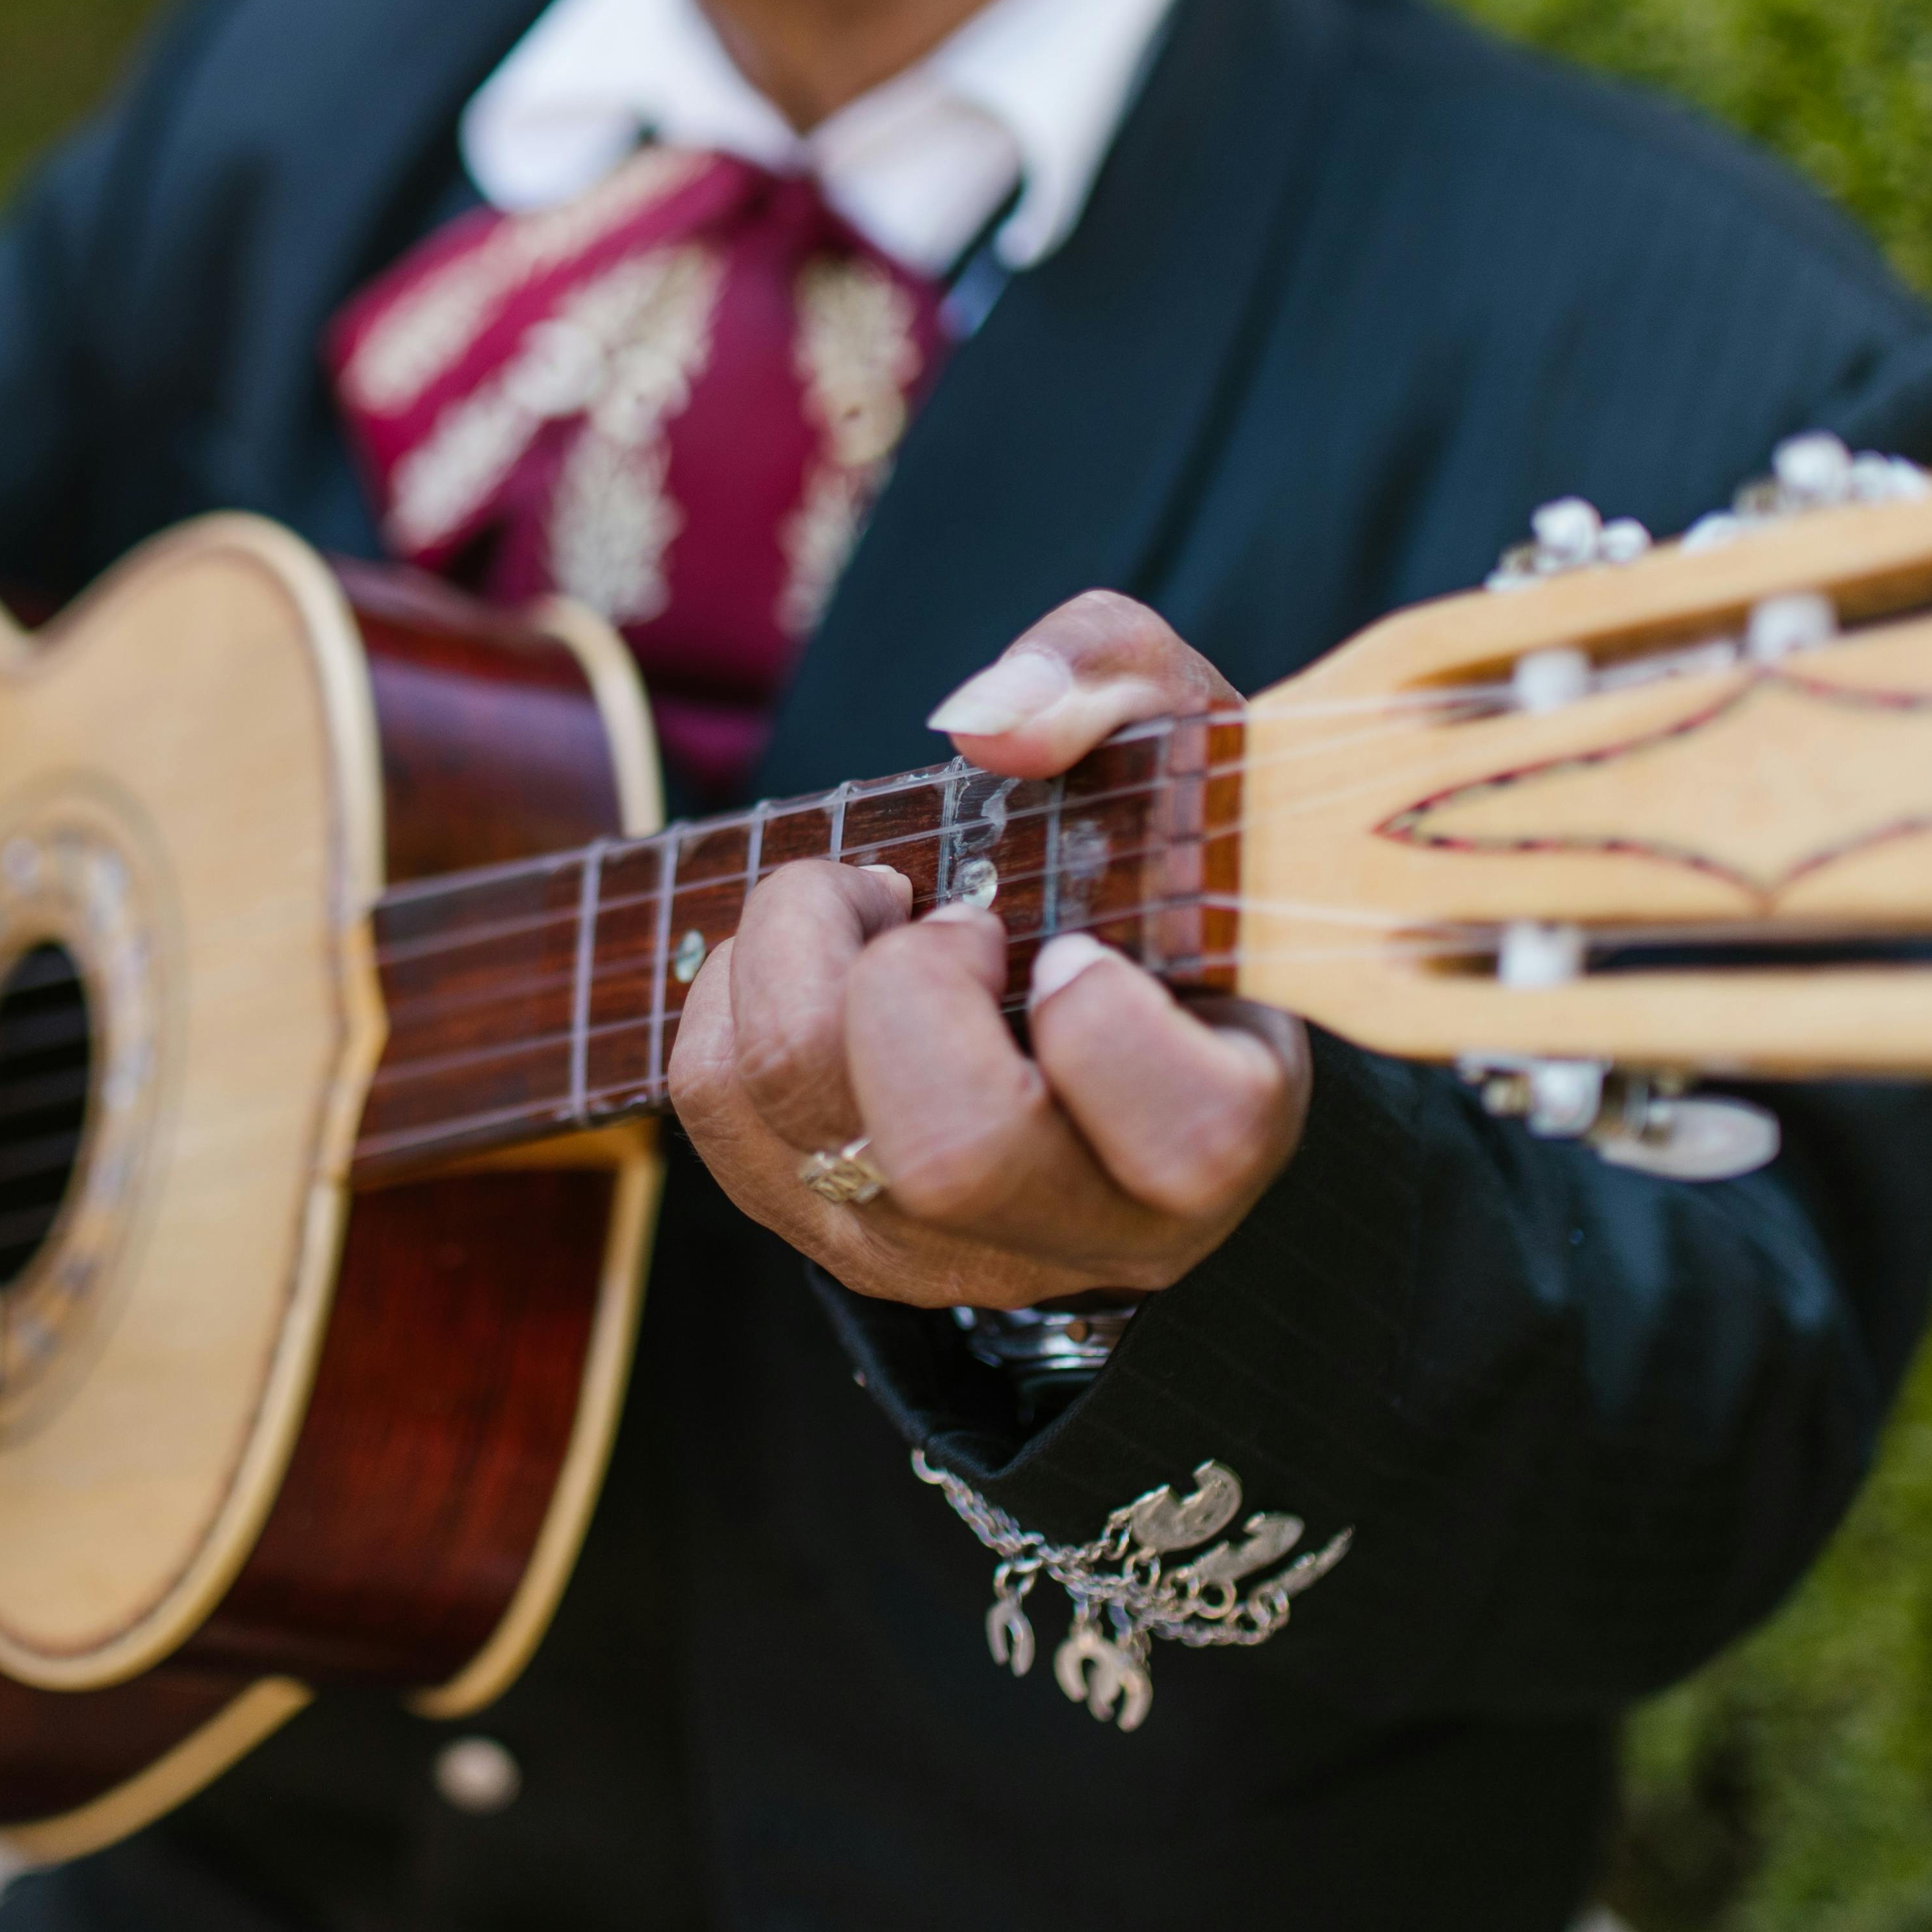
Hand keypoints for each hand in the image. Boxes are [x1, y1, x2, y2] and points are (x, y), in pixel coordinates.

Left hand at [666, 594, 1310, 1310]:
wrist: (1096, 983)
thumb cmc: (1151, 861)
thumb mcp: (1176, 738)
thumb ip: (1111, 679)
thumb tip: (987, 721)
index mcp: (1216, 1137)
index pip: (1185, 1136)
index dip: (1109, 1027)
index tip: (1074, 946)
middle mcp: (1081, 1230)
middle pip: (951, 1152)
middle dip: (907, 980)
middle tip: (944, 914)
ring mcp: (938, 1252)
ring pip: (801, 1117)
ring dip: (800, 954)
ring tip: (871, 907)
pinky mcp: (822, 1229)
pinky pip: (715, 1104)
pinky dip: (733, 988)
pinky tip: (817, 954)